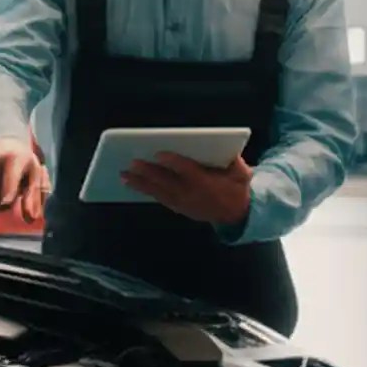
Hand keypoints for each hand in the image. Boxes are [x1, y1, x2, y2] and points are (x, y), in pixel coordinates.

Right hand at [0, 137, 49, 222]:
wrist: (1, 142)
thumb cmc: (23, 164)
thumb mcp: (35, 176)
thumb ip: (34, 198)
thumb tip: (31, 219)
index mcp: (15, 160)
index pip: (8, 180)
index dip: (7, 194)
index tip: (6, 202)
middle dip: (5, 205)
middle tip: (11, 197)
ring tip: (1, 194)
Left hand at [122, 152, 251, 225]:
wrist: (237, 215)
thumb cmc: (237, 188)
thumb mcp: (241, 174)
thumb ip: (236, 163)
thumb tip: (231, 152)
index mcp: (206, 183)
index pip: (187, 170)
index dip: (172, 162)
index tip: (159, 153)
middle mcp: (191, 194)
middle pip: (166, 181)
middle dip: (148, 172)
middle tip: (133, 163)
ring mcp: (184, 203)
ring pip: (159, 192)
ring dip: (140, 184)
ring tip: (124, 175)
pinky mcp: (179, 208)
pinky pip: (160, 199)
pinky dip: (146, 192)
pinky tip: (134, 185)